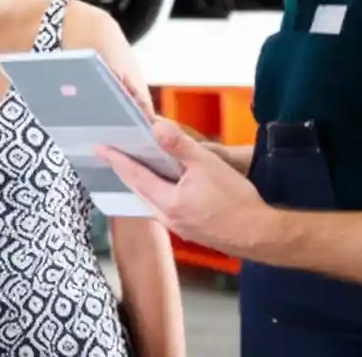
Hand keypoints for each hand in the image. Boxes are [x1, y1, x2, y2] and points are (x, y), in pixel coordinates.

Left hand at [95, 119, 277, 258]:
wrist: (262, 235)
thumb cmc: (237, 200)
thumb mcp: (208, 165)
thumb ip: (179, 146)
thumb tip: (155, 126)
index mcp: (167, 201)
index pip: (134, 175)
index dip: (116, 159)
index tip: (99, 147)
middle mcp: (167, 217)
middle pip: (138, 189)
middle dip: (124, 170)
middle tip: (110, 153)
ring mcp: (178, 226)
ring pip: (150, 200)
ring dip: (140, 182)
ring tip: (132, 165)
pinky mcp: (189, 230)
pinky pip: (163, 207)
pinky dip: (156, 192)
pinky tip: (162, 184)